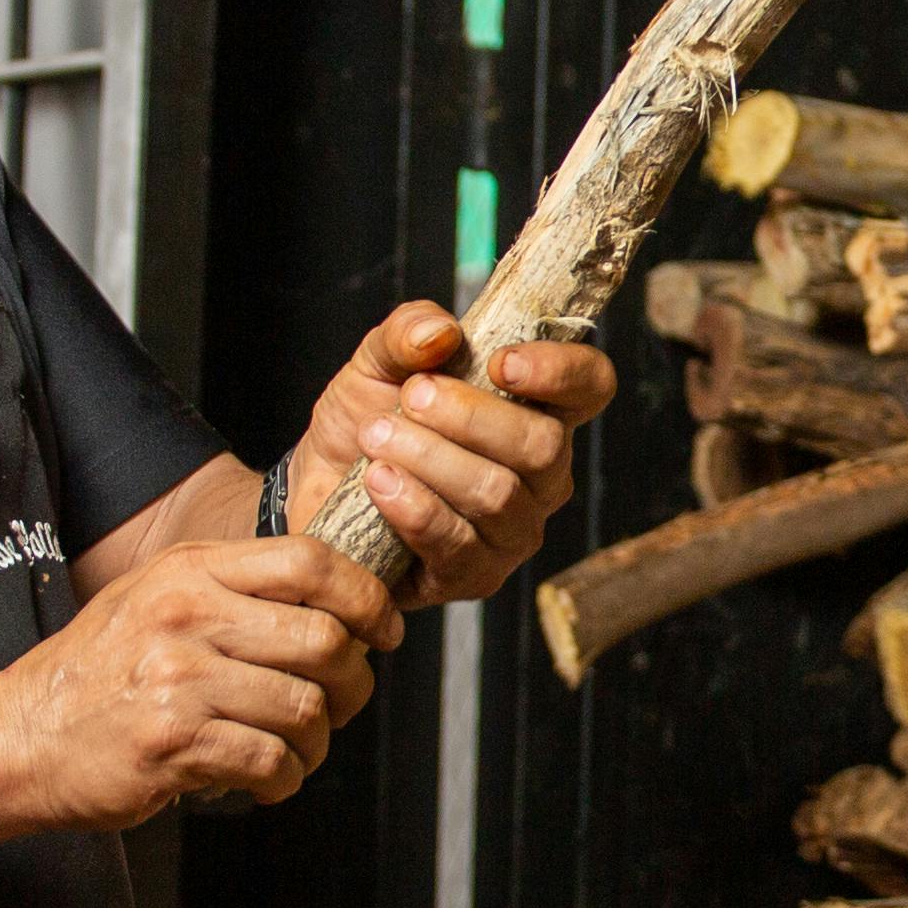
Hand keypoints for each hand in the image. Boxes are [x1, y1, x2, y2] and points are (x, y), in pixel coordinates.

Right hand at [6, 537, 404, 825]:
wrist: (20, 738)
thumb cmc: (96, 673)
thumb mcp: (153, 598)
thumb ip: (232, 590)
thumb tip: (335, 605)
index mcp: (189, 571)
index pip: (310, 561)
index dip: (366, 596)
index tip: (382, 630)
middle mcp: (186, 616)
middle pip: (323, 638)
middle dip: (353, 683)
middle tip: (342, 704)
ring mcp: (178, 681)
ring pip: (305, 707)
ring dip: (318, 742)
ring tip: (296, 750)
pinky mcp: (173, 744)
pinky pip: (270, 761)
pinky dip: (284, 779)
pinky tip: (266, 779)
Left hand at [290, 302, 616, 603]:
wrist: (318, 486)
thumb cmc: (366, 419)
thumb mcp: (377, 361)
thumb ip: (407, 332)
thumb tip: (440, 333)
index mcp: (537, 411)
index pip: (589, 386)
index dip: (561, 371)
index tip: (501, 362)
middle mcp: (542, 476)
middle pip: (543, 446)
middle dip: (471, 417)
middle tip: (412, 397)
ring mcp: (513, 531)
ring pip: (498, 495)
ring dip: (432, 459)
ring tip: (377, 437)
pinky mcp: (474, 575)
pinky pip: (458, 544)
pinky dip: (414, 507)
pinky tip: (378, 482)